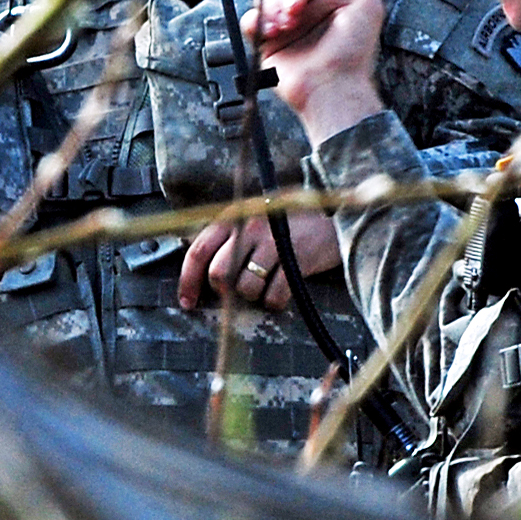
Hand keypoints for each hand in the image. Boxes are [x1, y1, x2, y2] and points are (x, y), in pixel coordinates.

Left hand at [178, 213, 339, 309]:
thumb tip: (201, 271)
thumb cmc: (286, 222)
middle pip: (218, 273)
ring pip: (245, 287)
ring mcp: (273, 243)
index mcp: (234, 217)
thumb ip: (227, 237)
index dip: (188, 281)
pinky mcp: (296, 260)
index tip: (187, 302)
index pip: (198, 251)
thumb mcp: (252, 219)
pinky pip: (274, 296)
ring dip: (253, 295)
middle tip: (238, 289)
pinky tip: (282, 290)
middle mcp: (249, 227)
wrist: (333, 216)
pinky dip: (275, 301)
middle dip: (224, 290)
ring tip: (266, 283)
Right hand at [245, 0, 387, 142]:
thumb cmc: (353, 54)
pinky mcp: (267, 42)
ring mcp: (286, 25)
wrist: (330, 90)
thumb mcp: (367, 8)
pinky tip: (269, 31)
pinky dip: (257, 21)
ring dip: (274, 7)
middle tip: (296, 11)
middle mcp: (308, 9)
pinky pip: (252, 20)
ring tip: (285, 26)